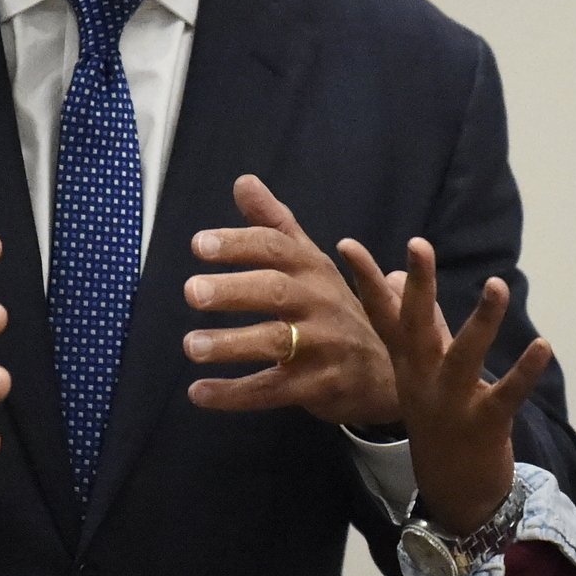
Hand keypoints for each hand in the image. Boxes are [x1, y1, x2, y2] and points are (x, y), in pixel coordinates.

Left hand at [184, 174, 401, 426]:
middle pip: (276, 292)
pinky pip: (272, 389)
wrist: (384, 371)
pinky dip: (234, 394)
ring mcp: (321, 347)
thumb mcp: (311, 264)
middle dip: (234, 290)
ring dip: (231, 344)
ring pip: (275, 342)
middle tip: (191, 292)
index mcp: (313, 269)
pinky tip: (198, 392)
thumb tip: (243, 181)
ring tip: (190, 345)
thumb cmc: (334, 311)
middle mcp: (319, 303)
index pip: (276, 249)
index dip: (239, 244)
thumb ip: (275, 225)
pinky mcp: (317, 387)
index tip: (199, 245)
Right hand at [339, 236, 552, 534]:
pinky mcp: (485, 425)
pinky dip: (524, 370)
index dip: (364, 281)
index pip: (381, 317)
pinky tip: (543, 345)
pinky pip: (507, 394)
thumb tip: (396, 278)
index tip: (347, 243)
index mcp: (407, 367)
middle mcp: (423, 382)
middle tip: (417, 245)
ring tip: (497, 284)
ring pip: (463, 357)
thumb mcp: (423, 375)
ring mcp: (451, 404)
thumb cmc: (443, 424)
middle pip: (415, 328)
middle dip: (417, 286)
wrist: (455, 496)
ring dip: (482, 320)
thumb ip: (419, 325)